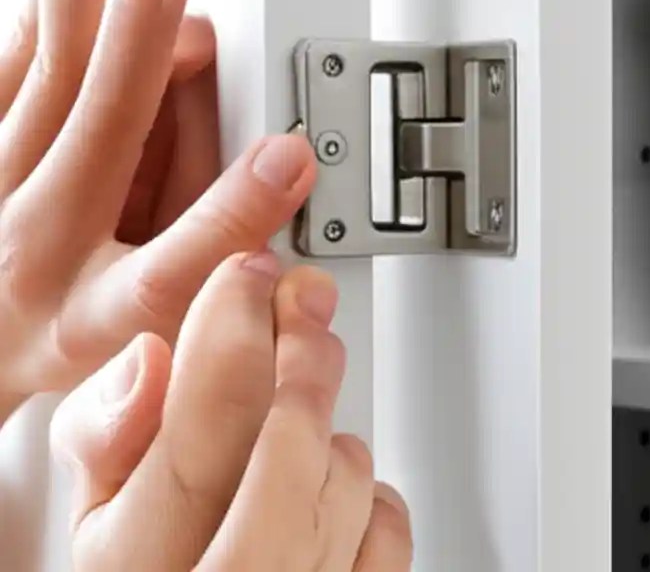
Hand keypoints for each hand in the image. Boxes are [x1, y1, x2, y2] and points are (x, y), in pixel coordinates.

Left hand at [0, 0, 315, 417]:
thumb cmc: (70, 341)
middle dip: (140, 27)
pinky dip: (40, 4)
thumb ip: (211, 250)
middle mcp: (33, 248)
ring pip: (39, 74)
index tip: (288, 159)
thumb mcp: (152, 336)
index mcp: (93, 316)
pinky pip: (1, 68)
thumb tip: (265, 167)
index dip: (234, 211)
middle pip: (96, 125)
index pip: (171, 268)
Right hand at [51, 254, 411, 570]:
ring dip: (333, 431)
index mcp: (138, 558)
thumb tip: (150, 362)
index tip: (248, 275)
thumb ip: (109, 438)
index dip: (231, 326)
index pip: (198, 418)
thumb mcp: (92, 520)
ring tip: (301, 414)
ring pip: (347, 484)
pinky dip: (373, 497)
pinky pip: (388, 538)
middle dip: (302, 352)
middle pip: (288, 442)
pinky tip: (338, 489)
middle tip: (303, 301)